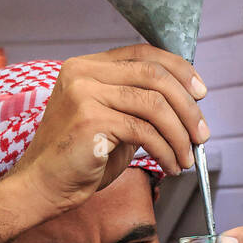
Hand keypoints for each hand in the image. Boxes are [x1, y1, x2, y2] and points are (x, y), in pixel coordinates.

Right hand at [13, 46, 209, 215]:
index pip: (143, 53)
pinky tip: (170, 165)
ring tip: (187, 157)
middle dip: (187, 106)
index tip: (201, 93)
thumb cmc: (77, 162)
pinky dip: (165, 151)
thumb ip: (137, 107)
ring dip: (180, 133)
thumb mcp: (111, 124)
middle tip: (202, 134)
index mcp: (86, 66)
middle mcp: (83, 73)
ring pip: (154, 104)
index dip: (179, 70)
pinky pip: (144, 132)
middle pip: (154, 75)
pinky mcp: (90, 120)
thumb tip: (185, 105)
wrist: (40, 189)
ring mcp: (85, 94)